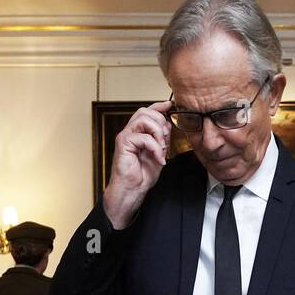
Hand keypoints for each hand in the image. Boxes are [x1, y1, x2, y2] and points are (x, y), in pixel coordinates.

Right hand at [103, 100, 173, 229]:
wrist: (132, 190)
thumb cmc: (142, 175)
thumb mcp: (158, 153)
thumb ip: (162, 138)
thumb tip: (167, 124)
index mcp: (138, 133)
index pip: (147, 112)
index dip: (158, 106)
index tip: (170, 105)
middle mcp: (130, 132)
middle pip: (145, 111)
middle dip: (160, 122)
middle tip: (165, 141)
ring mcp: (125, 136)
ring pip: (143, 119)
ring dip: (158, 133)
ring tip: (161, 149)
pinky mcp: (123, 143)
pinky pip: (144, 137)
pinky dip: (155, 148)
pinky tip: (158, 159)